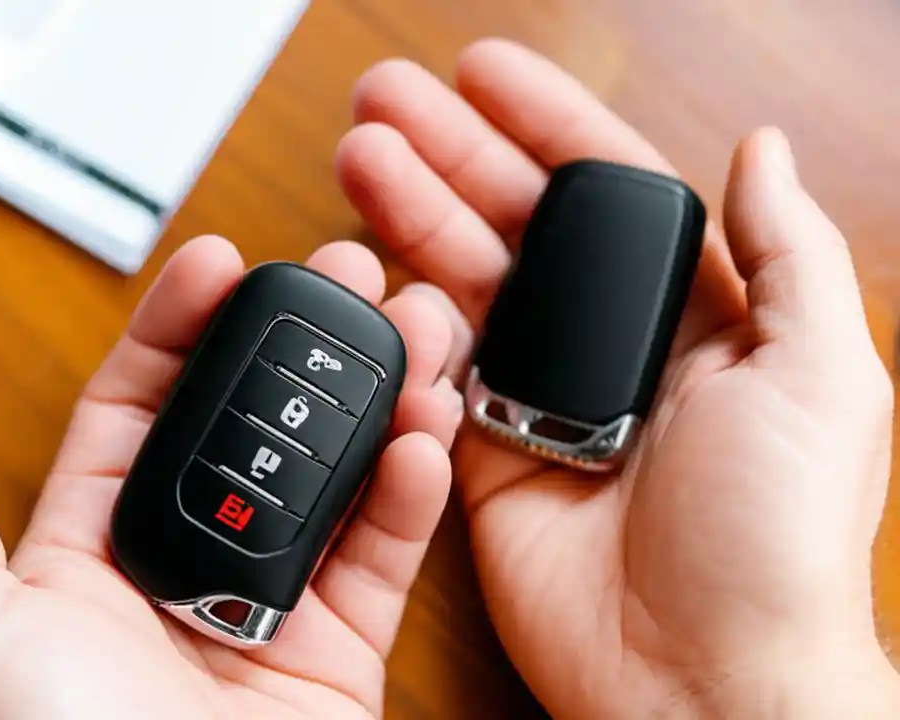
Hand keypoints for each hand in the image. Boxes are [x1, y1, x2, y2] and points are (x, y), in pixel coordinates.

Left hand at [0, 237, 467, 718]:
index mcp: (81, 557)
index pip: (132, 409)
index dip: (174, 328)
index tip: (217, 262)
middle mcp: (176, 574)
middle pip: (246, 426)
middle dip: (294, 344)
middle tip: (340, 275)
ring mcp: (262, 611)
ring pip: (326, 478)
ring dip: (370, 400)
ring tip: (405, 332)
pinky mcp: (339, 657)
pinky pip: (382, 559)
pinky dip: (407, 496)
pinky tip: (420, 440)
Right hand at [337, 39, 899, 717]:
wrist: (701, 680)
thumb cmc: (778, 544)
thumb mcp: (823, 377)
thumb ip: (789, 254)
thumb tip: (759, 149)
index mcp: (695, 314)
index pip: (606, 189)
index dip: (543, 122)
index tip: (482, 75)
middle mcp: (611, 347)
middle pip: (514, 222)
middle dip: (448, 152)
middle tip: (383, 102)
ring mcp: (540, 398)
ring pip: (461, 283)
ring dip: (408, 215)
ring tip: (357, 156)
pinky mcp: (484, 456)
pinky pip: (431, 374)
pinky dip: (402, 323)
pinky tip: (371, 272)